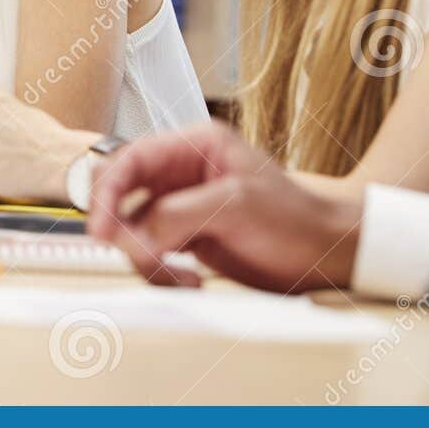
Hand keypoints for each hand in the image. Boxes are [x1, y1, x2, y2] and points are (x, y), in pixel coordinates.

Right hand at [87, 121, 362, 290]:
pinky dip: (160, 272)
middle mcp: (182, 173)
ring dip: (147, 258)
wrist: (327, 254)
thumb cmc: (295, 218)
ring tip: (178, 277)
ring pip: (134, 230)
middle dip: (123, 229)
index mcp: (194, 146)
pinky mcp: (187, 238)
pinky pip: (152, 253)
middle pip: (123, 195)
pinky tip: (189, 280)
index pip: (131, 160)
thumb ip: (177, 214)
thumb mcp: (235, 206)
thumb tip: (132, 234)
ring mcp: (182, 207)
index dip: (108, 192)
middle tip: (135, 255)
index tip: (101, 228)